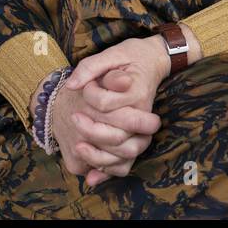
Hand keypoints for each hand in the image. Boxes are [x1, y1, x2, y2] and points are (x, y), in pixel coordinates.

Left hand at [59, 36, 171, 185]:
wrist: (155, 60)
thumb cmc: (132, 55)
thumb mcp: (112, 53)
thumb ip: (91, 67)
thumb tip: (72, 85)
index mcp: (135, 91)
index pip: (105, 103)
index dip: (89, 97)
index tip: (82, 88)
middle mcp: (142, 111)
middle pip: (116, 134)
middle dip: (89, 131)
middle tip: (74, 118)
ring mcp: (143, 126)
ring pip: (124, 152)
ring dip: (97, 155)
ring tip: (78, 146)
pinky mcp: (140, 136)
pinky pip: (128, 162)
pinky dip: (109, 171)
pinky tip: (91, 174)